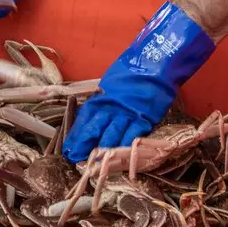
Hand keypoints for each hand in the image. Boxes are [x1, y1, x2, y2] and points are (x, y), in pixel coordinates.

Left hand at [62, 2, 215, 162]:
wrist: (157, 61)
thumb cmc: (133, 69)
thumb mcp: (111, 82)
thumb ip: (104, 100)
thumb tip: (95, 116)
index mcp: (102, 96)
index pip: (86, 119)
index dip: (78, 135)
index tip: (70, 148)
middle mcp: (112, 106)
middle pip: (96, 130)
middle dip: (87, 146)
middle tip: (78, 160)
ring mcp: (129, 113)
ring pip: (113, 136)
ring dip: (104, 151)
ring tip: (96, 164)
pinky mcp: (145, 118)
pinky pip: (133, 136)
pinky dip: (126, 147)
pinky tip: (119, 158)